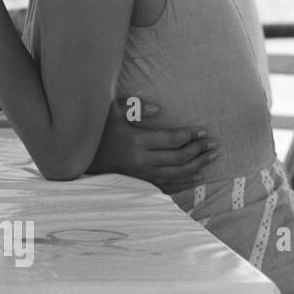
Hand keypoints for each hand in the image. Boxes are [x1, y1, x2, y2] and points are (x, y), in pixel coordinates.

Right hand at [87, 97, 217, 190]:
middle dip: (199, 150)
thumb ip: (133, 107)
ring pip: (178, 173)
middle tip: (214, 144)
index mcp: (136, 141)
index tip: (203, 131)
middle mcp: (142, 161)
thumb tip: (159, 109)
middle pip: (180, 158)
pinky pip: (168, 185)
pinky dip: (185, 182)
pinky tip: (197, 177)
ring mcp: (142, 175)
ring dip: (198, 165)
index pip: (172, 139)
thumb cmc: (96, 133)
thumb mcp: (109, 113)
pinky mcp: (140, 184)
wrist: (80, 159)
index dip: (190, 135)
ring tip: (212, 157)